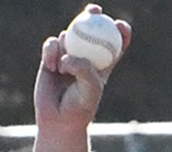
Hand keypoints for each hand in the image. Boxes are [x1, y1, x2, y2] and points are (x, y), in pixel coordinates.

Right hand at [34, 7, 129, 130]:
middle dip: (94, 15)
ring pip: (68, 35)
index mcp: (104, 64)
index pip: (116, 43)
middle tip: (94, 10)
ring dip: (65, 44)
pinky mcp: (51, 58)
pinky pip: (51, 44)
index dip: (120, 31)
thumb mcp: (89, 89)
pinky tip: (51, 65)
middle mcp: (86, 56)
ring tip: (63, 68)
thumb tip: (69, 55)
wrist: (58, 120)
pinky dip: (51, 51)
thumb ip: (84, 69)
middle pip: (92, 29)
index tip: (120, 25)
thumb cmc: (79, 107)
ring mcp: (68, 55)